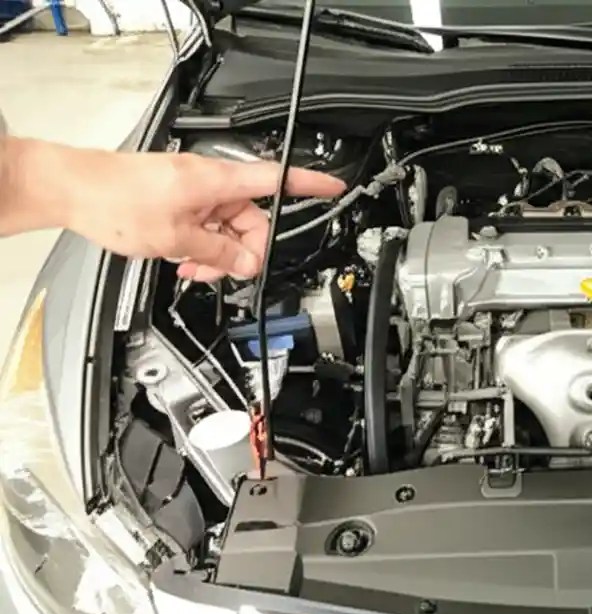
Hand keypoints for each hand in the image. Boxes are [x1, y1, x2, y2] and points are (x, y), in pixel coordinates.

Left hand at [65, 147, 344, 279]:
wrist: (73, 189)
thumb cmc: (115, 201)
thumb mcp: (175, 240)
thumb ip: (218, 254)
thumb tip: (245, 264)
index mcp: (217, 181)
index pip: (276, 179)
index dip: (309, 184)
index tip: (333, 187)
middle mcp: (208, 180)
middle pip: (250, 217)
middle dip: (244, 248)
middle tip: (229, 271)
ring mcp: (192, 188)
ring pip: (225, 225)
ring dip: (217, 251)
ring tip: (194, 269)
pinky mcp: (176, 196)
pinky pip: (204, 222)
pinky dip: (199, 243)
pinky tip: (184, 259)